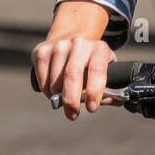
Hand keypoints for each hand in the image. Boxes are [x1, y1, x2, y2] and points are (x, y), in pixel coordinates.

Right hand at [31, 0, 117, 119]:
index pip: (97, 69)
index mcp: (99, 49)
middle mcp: (79, 43)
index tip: (92, 108)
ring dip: (57, 96)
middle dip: (71, 99)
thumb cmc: (91, 64)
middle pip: (72, 74)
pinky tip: (53, 89)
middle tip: (72, 114)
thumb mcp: (105, 71)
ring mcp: (59, 45)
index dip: (94, 91)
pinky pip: (42, 78)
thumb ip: (109, 90)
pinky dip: (46, 90)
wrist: (70, 40)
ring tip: (63, 99)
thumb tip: (112, 102)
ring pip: (55, 80)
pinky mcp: (42, 50)